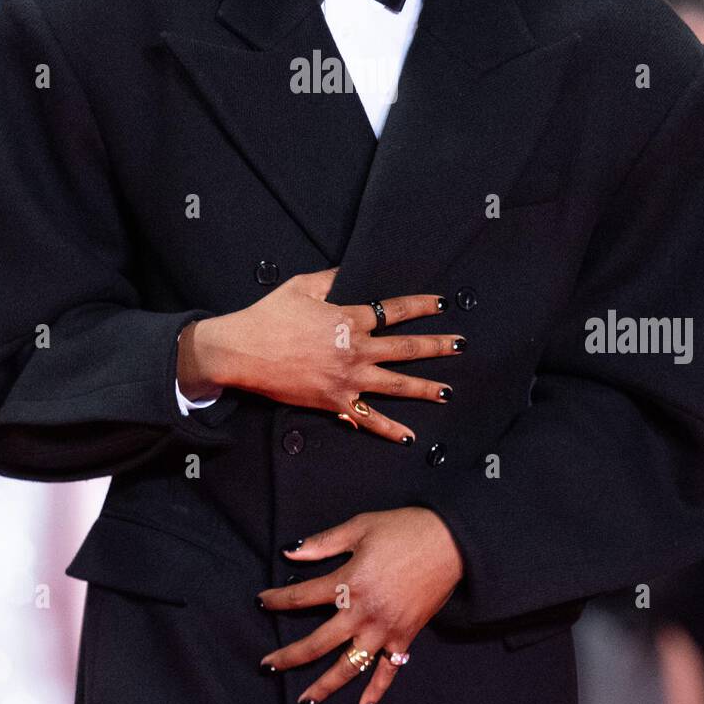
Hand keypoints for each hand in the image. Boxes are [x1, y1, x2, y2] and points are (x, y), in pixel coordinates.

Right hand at [180, 267, 464, 442]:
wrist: (241, 352)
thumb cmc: (269, 316)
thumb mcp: (302, 287)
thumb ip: (331, 278)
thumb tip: (350, 268)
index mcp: (348, 319)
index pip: (395, 310)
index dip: (421, 305)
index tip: (442, 303)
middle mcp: (355, 350)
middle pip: (405, 348)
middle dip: (436, 346)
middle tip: (461, 345)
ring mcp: (347, 379)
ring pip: (395, 384)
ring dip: (424, 387)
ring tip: (448, 391)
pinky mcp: (334, 402)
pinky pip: (367, 418)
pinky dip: (388, 428)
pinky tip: (409, 435)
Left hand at [256, 507, 464, 703]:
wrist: (450, 542)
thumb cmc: (404, 529)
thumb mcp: (360, 527)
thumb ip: (323, 543)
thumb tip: (290, 552)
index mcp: (349, 582)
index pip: (302, 597)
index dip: (277, 600)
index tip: (262, 602)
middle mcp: (363, 612)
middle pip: (317, 642)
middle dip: (288, 657)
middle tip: (267, 665)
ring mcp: (384, 630)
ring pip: (348, 666)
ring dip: (325, 685)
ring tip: (305, 700)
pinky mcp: (405, 637)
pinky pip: (389, 671)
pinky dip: (377, 690)